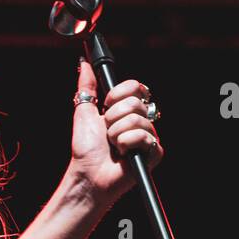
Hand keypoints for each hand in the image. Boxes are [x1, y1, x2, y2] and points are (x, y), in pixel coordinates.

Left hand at [68, 58, 163, 207]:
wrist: (88, 174)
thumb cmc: (86, 149)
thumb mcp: (84, 112)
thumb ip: (87, 87)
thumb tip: (84, 64)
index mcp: (128, 110)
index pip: (135, 86)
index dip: (118, 95)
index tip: (105, 106)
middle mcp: (141, 121)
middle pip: (136, 102)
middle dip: (113, 118)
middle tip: (107, 133)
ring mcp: (149, 137)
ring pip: (137, 119)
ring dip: (116, 134)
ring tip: (113, 146)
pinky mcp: (155, 153)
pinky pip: (143, 137)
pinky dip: (126, 144)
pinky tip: (123, 155)